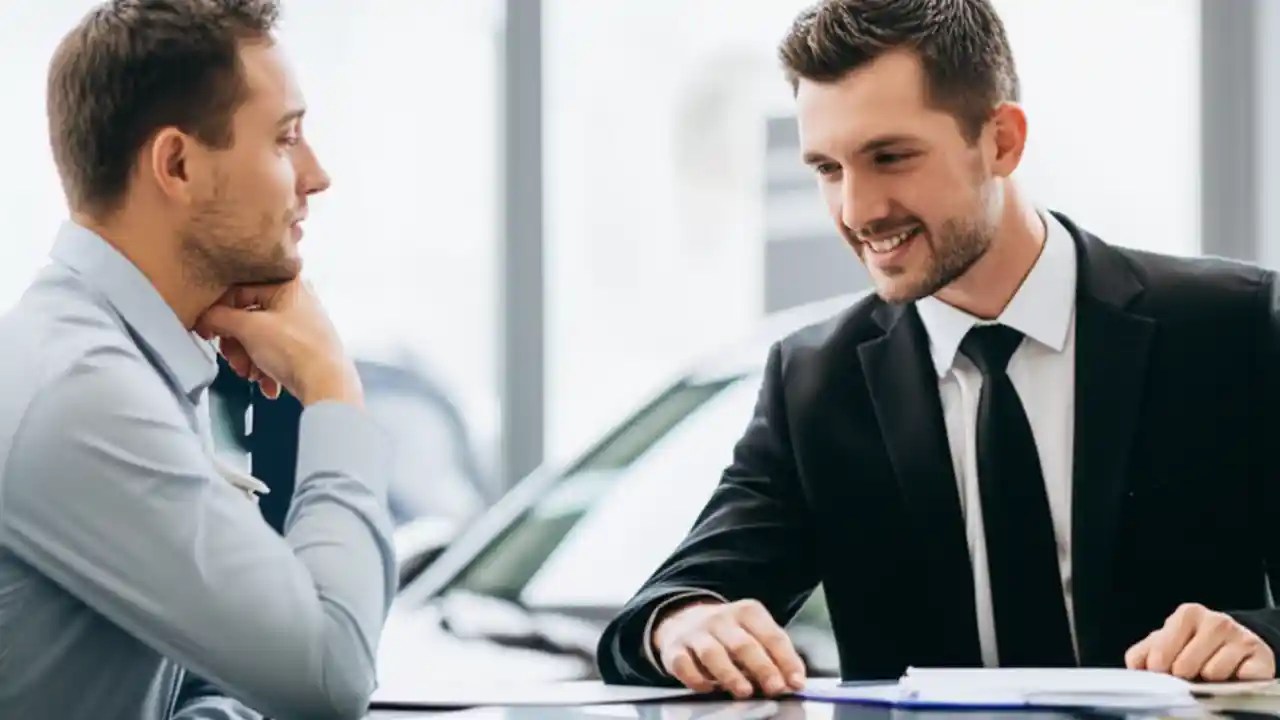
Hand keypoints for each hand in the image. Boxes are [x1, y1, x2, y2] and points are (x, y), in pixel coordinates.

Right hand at [195, 279, 362, 406]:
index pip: (239, 290)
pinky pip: (274, 352)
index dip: (219, 312)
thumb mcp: (249, 329)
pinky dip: (265, 367)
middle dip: (236, 343)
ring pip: (259, 337)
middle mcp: (297, 299)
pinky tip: (266, 383)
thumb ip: (219, 317)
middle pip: (248, 317)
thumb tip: (204, 316)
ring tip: (250, 374)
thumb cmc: (295, 350)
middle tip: (232, 358)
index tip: (207, 330)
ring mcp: (302, 324)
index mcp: (288, 283)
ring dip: (248, 358)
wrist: (327, 385)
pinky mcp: (304, 346)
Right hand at [653, 598, 806, 698]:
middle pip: (743, 644)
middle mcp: (721, 619)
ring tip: (744, 691)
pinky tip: (709, 689)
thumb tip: (792, 680)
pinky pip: (684, 664)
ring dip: (730, 674)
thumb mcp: (754, 633)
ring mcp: (696, 633)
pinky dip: (696, 679)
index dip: (786, 660)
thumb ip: (774, 654)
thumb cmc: (728, 634)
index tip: (796, 682)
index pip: (771, 635)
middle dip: (762, 667)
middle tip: (774, 688)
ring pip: (713, 653)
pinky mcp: (674, 649)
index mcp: (747, 612)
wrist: (682, 620)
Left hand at [1125, 603, 1274, 680]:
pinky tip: (1233, 674)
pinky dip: (1234, 683)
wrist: (1238, 647)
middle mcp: (1216, 621)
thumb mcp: (1166, 644)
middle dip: (1184, 675)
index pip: (1160, 651)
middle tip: (1190, 672)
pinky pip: (1239, 679)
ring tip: (1212, 671)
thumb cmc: (1195, 645)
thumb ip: (1142, 653)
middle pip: (1183, 666)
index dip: (1159, 667)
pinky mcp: (1261, 656)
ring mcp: (1240, 637)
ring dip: (1209, 680)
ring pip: (1211, 673)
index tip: (1162, 670)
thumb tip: (1134, 668)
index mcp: (1187, 614)